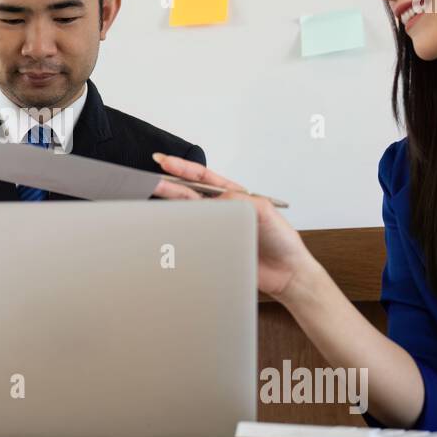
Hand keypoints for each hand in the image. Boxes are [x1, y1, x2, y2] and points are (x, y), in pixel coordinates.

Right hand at [150, 152, 317, 299]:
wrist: (286, 273)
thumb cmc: (282, 241)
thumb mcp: (265, 211)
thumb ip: (241, 200)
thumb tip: (218, 198)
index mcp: (234, 196)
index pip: (204, 178)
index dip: (184, 169)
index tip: (166, 162)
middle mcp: (222, 210)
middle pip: (189, 192)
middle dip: (169, 184)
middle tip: (150, 179)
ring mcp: (215, 229)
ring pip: (186, 212)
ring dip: (169, 203)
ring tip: (152, 195)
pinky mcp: (212, 247)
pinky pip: (190, 236)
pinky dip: (178, 229)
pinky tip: (166, 224)